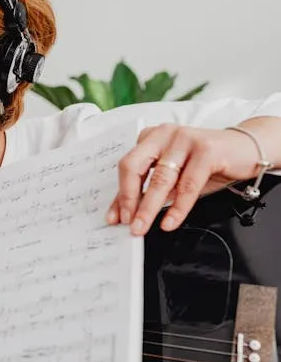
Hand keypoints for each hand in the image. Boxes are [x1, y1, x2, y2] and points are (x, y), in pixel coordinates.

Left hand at [108, 123, 264, 235]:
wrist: (247, 149)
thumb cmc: (206, 163)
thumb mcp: (173, 176)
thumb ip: (149, 189)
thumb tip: (124, 213)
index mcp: (151, 138)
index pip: (127, 167)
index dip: (120, 195)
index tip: (115, 217)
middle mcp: (165, 134)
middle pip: (136, 167)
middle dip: (129, 199)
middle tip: (128, 223)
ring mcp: (185, 139)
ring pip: (161, 179)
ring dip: (149, 207)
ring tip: (143, 226)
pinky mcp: (207, 150)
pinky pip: (187, 185)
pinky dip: (178, 207)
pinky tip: (170, 222)